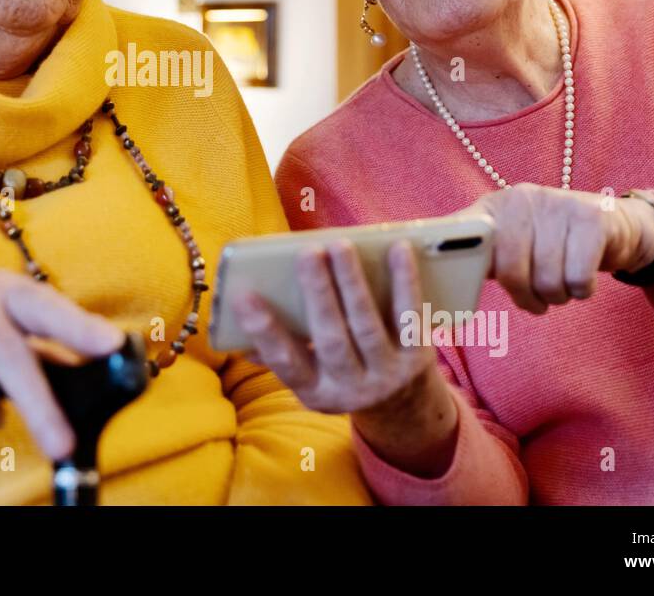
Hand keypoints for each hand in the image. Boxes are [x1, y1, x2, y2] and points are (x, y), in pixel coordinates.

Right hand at [232, 240, 458, 476]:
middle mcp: (350, 389)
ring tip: (339, 246)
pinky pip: (410, 316)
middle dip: (317, 295)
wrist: (403, 408)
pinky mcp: (417, 359)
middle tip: (305, 254)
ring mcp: (386, 375)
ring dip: (352, 283)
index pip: (285, 363)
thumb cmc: (341, 374)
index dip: (263, 332)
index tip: (242, 296)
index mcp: (314, 392)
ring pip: (366, 325)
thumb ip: (280, 348)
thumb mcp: (310, 375)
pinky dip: (404, 282)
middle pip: (331, 339)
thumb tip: (236, 319)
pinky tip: (397, 250)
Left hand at [464, 184, 653, 312]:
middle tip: (536, 301)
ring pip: (548, 279)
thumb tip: (436, 281)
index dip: (461, 264)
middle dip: (526, 297)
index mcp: (493, 207)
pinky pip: (578, 277)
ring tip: (560, 288)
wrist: (613, 225)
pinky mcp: (592, 219)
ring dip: (556, 297)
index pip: (465, 236)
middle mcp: (521, 198)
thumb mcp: (510, 242)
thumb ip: (477, 256)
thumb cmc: (549, 243)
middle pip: (511, 271)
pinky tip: (581, 280)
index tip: (467, 284)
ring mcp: (558, 204)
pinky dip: (581, 290)